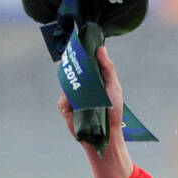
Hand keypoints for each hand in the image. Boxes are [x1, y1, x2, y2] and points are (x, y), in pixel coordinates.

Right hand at [58, 44, 133, 177]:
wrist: (107, 135)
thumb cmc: (112, 113)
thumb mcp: (114, 88)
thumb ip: (107, 68)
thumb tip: (101, 48)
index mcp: (92, 80)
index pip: (83, 63)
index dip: (79, 53)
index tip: (78, 42)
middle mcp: (81, 86)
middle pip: (71, 70)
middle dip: (70, 62)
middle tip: (70, 52)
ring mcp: (71, 96)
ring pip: (65, 82)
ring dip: (69, 79)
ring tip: (75, 77)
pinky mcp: (65, 107)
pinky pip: (63, 98)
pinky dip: (68, 97)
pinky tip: (75, 100)